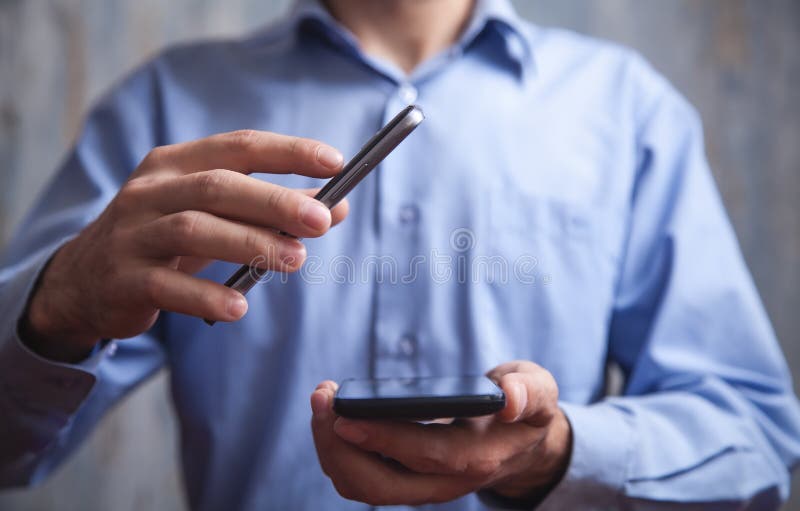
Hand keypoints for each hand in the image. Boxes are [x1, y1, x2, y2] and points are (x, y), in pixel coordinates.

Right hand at [22, 130, 348, 360]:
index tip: (336, 162)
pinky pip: (166, 286)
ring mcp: (133, 233)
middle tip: (322, 221)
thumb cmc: (166, 241)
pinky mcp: (123, 278)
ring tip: (296, 260)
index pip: (238, 147)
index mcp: (176, 165)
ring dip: (250, 244)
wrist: (85, 281)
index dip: (288, 152)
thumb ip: (271, 210)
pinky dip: (205, 295)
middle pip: (217, 186)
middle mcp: (151, 190)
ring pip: (194, 229)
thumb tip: (337, 207)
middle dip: (274, 201)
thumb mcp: (214, 216)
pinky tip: (239, 307)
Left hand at [310, 361, 571, 505]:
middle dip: (339, 445)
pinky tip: (331, 413)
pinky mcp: (402, 480)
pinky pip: (359, 477)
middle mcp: (442, 483)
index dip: (383, 438)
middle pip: (378, 484)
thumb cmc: (524, 412)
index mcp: (477, 459)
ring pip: (361, 486)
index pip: (424, 455)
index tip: (345, 416)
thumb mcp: (540, 394)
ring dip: (331, 447)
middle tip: (322, 397)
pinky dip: (337, 449)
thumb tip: (508, 397)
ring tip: (322, 400)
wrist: (519, 445)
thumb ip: (530, 392)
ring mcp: (419, 487)